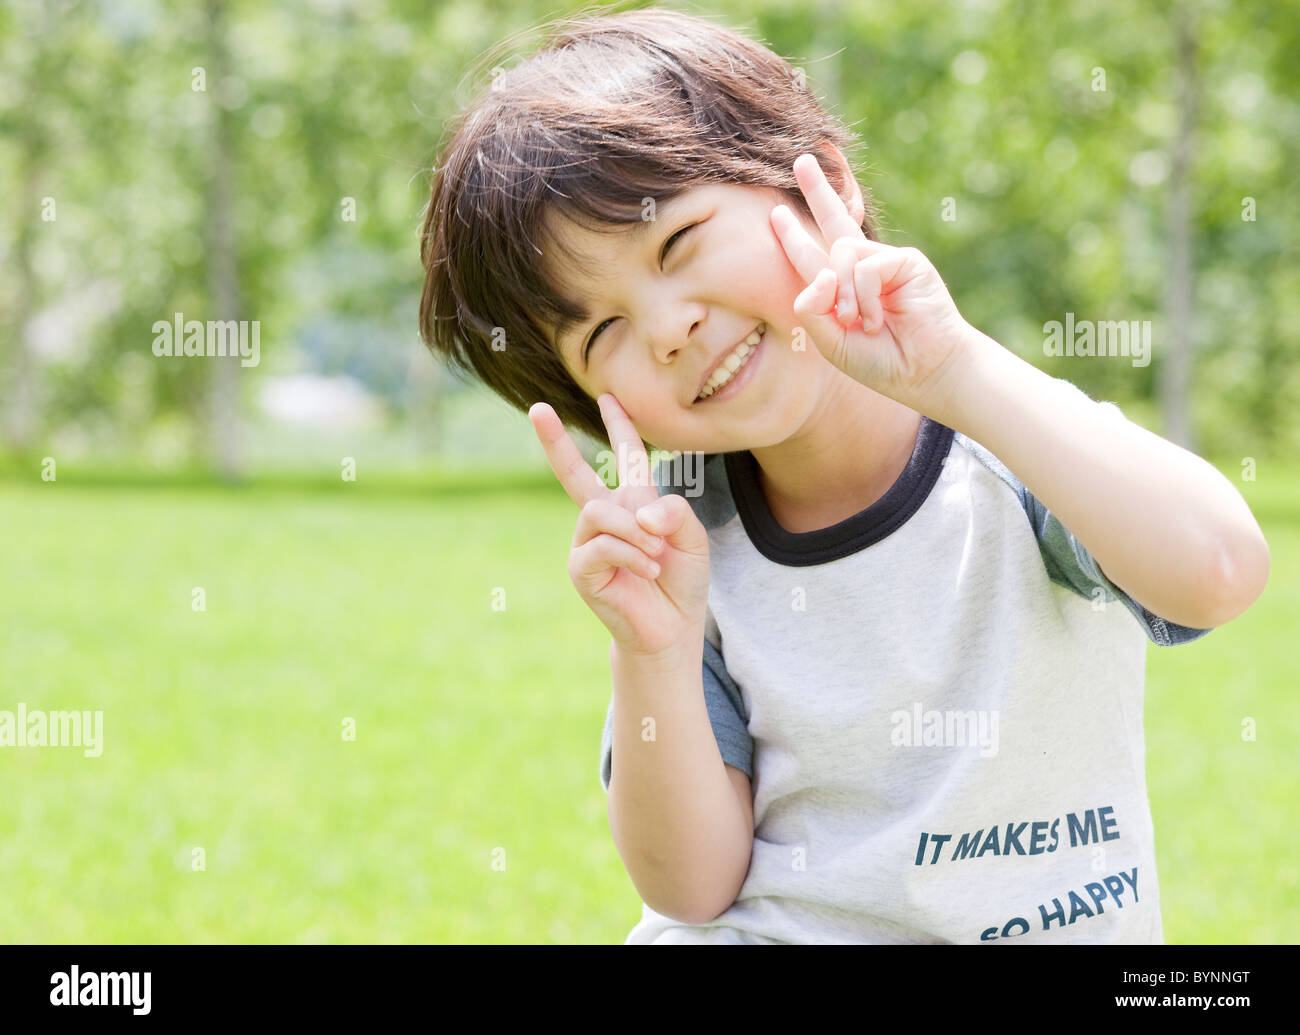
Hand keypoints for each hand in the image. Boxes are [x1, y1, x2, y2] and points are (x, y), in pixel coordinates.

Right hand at [528, 393, 710, 656]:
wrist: (671, 629)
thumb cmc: (681, 583)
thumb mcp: (692, 539)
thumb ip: (674, 512)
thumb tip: (640, 509)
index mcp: (634, 505)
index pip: (625, 458)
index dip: (620, 427)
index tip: (609, 397)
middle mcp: (605, 519)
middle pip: (574, 474)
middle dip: (555, 441)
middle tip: (537, 408)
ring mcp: (588, 544)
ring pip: (599, 511)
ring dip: (634, 532)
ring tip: (656, 556)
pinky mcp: (581, 568)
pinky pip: (600, 544)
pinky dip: (630, 554)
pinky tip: (648, 571)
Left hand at [769, 153, 977, 420]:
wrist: (924, 371)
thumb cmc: (880, 362)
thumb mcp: (833, 343)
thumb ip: (814, 312)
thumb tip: (815, 276)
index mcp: (842, 289)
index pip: (813, 255)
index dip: (795, 235)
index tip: (776, 213)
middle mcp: (862, 269)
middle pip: (835, 220)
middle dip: (817, 190)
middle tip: (802, 159)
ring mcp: (884, 262)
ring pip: (841, 252)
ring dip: (843, 292)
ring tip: (856, 322)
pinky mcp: (905, 261)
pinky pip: (866, 265)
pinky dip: (864, 295)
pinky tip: (875, 320)